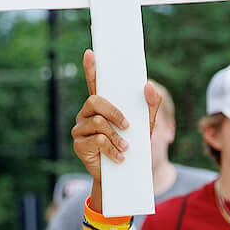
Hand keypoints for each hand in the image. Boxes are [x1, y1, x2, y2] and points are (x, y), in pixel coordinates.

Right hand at [70, 50, 166, 186]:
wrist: (123, 176)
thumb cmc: (133, 146)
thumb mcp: (146, 126)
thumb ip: (151, 105)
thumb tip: (148, 85)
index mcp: (102, 106)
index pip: (95, 83)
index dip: (91, 68)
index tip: (92, 53)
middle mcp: (87, 114)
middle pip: (95, 101)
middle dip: (114, 112)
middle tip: (128, 125)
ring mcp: (80, 128)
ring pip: (98, 123)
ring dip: (116, 136)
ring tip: (126, 147)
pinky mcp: (79, 144)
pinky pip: (97, 140)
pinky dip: (112, 149)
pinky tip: (120, 157)